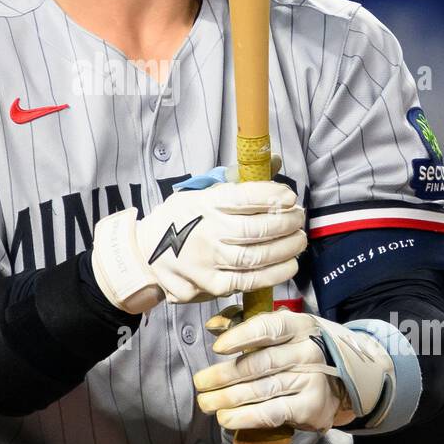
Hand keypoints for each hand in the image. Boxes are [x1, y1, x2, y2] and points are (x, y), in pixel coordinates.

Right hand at [90, 180, 306, 313]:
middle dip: (286, 223)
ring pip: (256, 257)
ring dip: (286, 248)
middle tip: (299, 218)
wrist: (143, 255)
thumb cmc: (179, 219)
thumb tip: (272, 159)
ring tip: (299, 240)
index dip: (272, 195)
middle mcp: (206, 231)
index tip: (289, 196)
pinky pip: (249, 280)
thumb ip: (236, 181)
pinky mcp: (210, 284)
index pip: (244, 197)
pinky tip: (289, 265)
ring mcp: (208, 260)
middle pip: (255, 229)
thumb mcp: (199, 193)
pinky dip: (275, 274)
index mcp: (204, 203)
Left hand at [194, 307, 361, 434]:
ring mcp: (311, 380)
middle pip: (260, 363)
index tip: (217, 348)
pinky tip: (227, 418)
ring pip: (262, 390)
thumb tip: (213, 326)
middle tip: (201, 382)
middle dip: (224, 375)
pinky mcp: (311, 407)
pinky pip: (272, 412)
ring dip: (228, 398)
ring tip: (206, 403)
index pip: (269, 328)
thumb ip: (246, 323)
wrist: (344, 378)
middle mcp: (307, 352)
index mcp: (298, 326)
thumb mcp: (283, 329)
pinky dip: (245, 417)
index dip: (241, 337)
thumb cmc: (300, 350)